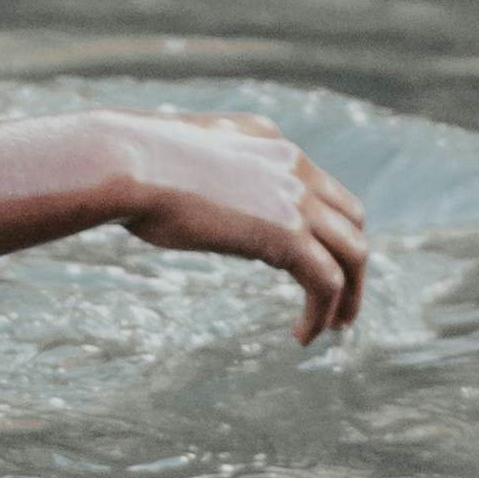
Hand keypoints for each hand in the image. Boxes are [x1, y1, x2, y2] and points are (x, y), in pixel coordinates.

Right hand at [104, 111, 368, 343]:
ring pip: (353, 254)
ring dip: (348, 296)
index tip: (312, 265)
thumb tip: (205, 204)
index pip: (320, 187)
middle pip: (352, 219)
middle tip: (339, 303)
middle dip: (351, 263)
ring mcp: (295, 198)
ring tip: (332, 328)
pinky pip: (326, 282)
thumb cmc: (131, 164)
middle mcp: (293, 165)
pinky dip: (322, 313)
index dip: (324, 231)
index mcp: (270, 141)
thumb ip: (212, 175)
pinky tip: (301, 336)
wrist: (124, 163)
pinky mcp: (287, 233)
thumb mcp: (185, 158)